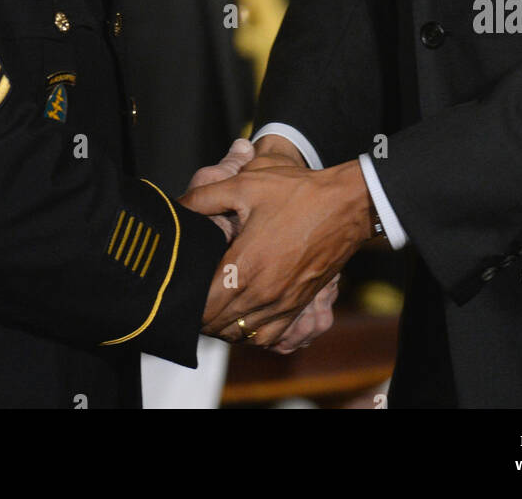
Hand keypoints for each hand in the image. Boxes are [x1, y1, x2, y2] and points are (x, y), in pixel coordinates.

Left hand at [181, 157, 375, 346]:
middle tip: (192, 297)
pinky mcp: (300, 304)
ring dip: (224, 328)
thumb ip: (204, 198)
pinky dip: (252, 334)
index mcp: (245, 266)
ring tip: (213, 309)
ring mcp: (284, 303)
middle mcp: (264, 293)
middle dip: (202, 316)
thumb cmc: (295, 191)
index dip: (189, 301)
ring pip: (244, 335)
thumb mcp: (245, 184)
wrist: (346, 203)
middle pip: (220, 325)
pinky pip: (270, 336)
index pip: (205, 306)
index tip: (182, 288)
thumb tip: (176, 209)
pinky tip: (244, 316)